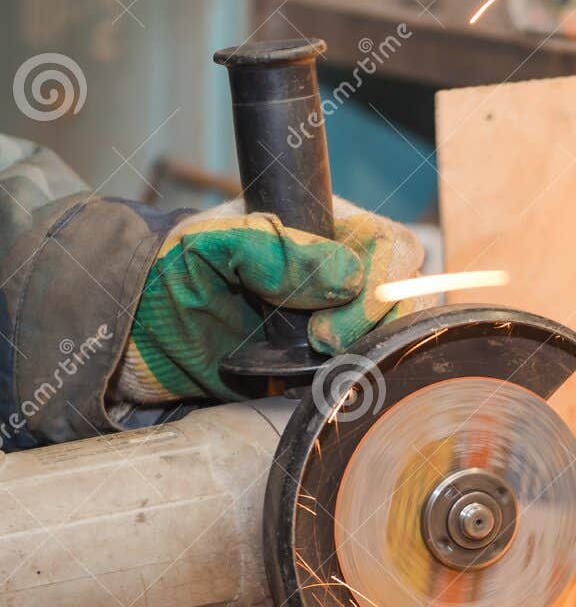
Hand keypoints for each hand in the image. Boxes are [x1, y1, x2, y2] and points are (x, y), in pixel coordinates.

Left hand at [116, 196, 424, 402]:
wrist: (139, 341)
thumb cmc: (168, 277)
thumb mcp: (211, 247)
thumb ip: (275, 250)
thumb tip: (347, 276)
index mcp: (324, 229)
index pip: (393, 246)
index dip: (383, 281)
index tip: (336, 316)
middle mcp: (342, 272)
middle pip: (406, 293)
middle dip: (374, 322)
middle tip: (319, 343)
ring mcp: (342, 318)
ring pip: (397, 333)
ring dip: (367, 350)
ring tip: (313, 358)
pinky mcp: (334, 362)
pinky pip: (372, 370)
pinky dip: (358, 377)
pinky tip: (321, 377)